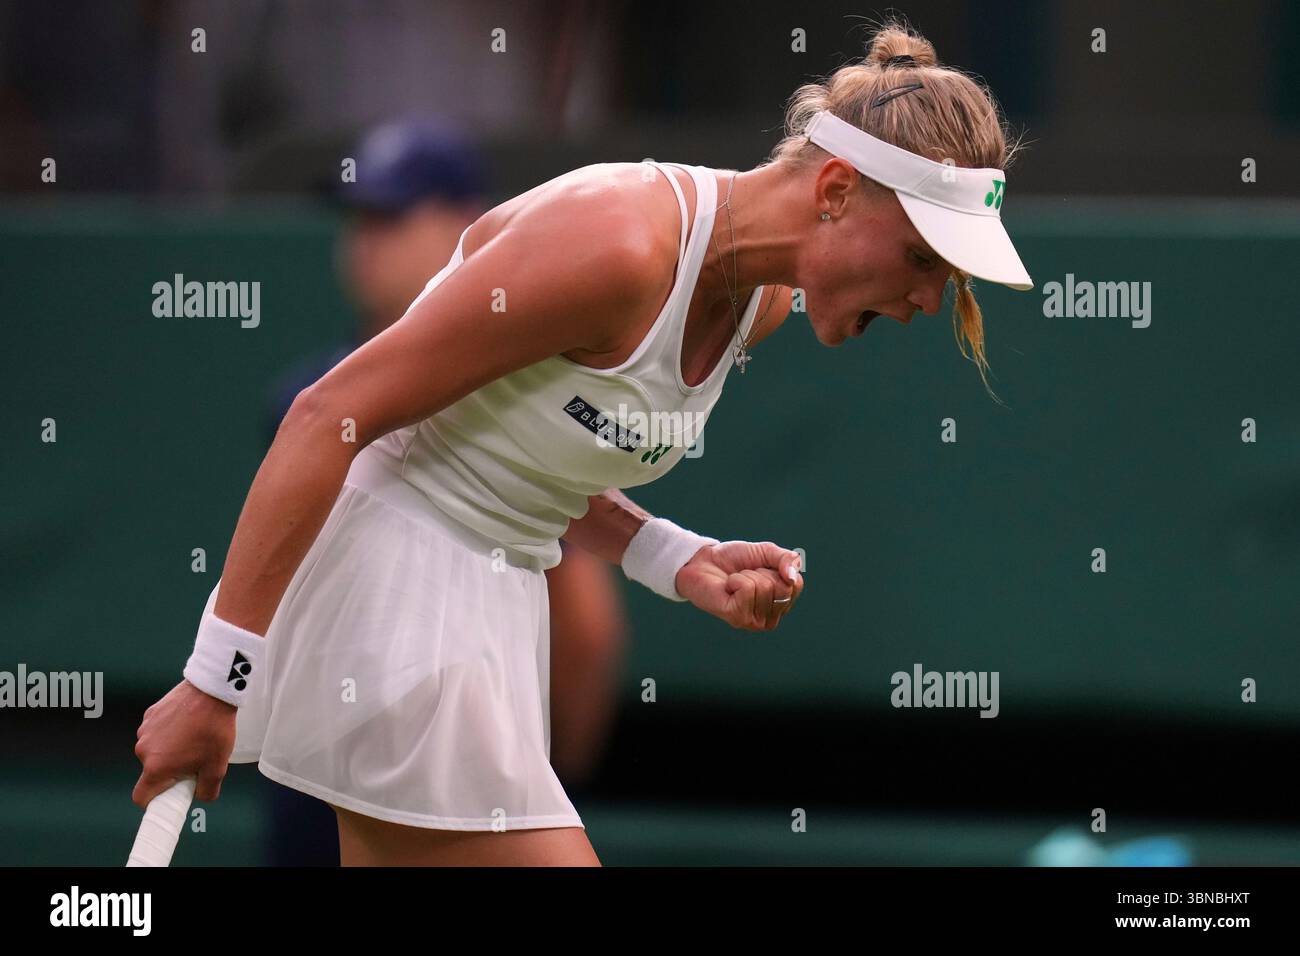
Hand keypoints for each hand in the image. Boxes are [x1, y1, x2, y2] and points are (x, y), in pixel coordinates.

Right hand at [132, 679, 236, 808]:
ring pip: (154, 750)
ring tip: (194, 738)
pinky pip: (157, 732)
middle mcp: (144, 749)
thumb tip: (201, 796)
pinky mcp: (150, 714)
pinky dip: (169, 732)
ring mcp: (145, 730)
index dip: (153, 802)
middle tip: (194, 760)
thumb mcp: (217, 767)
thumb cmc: (213, 729)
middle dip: (170, 771)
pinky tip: (188, 723)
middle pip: (152, 771)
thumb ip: (207, 790)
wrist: (212, 692)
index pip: (141, 796)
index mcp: (156, 767)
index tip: (168, 797)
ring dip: (170, 750)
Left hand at [674, 540, 803, 630]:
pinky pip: (747, 589)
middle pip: (782, 588)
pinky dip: (736, 580)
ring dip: (746, 576)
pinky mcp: (737, 618)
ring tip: (734, 581)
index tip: (761, 569)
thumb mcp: (766, 552)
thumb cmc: (734, 559)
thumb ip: (787, 559)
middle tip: (745, 575)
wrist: (703, 561)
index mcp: (781, 605)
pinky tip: (727, 587)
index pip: (796, 584)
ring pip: (765, 587)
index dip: (778, 568)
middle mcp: (771, 618)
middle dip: (762, 572)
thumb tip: (792, 578)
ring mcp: (754, 621)